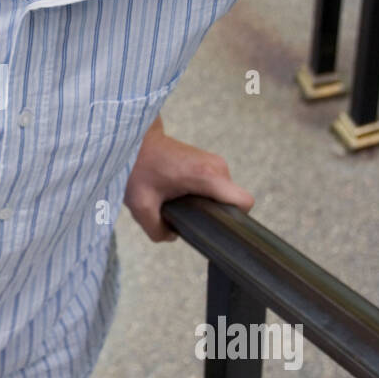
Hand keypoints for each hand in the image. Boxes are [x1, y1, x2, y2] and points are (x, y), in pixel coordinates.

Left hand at [123, 130, 254, 243]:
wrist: (135, 141)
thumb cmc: (138, 168)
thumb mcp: (142, 206)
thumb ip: (157, 229)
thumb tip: (172, 236)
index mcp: (207, 176)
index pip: (243, 201)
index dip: (236, 219)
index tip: (216, 226)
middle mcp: (217, 167)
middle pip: (231, 202)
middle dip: (214, 214)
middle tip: (187, 216)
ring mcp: (215, 163)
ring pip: (223, 194)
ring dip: (206, 204)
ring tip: (181, 204)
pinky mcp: (209, 162)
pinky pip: (217, 186)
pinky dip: (204, 194)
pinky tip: (182, 196)